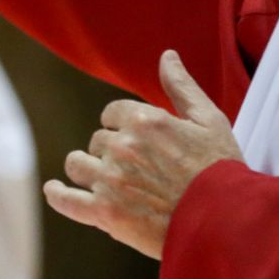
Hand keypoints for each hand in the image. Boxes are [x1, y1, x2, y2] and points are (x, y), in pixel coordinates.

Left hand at [45, 50, 241, 259]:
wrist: (225, 222)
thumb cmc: (220, 170)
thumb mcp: (208, 120)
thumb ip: (182, 86)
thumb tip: (167, 55)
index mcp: (144, 121)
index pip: (112, 114)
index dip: (121, 124)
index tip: (132, 136)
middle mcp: (122, 147)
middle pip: (98, 140)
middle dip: (110, 150)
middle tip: (132, 166)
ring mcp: (110, 181)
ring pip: (77, 164)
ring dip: (85, 167)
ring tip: (97, 176)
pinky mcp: (105, 214)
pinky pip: (66, 200)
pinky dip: (57, 193)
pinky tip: (53, 189)